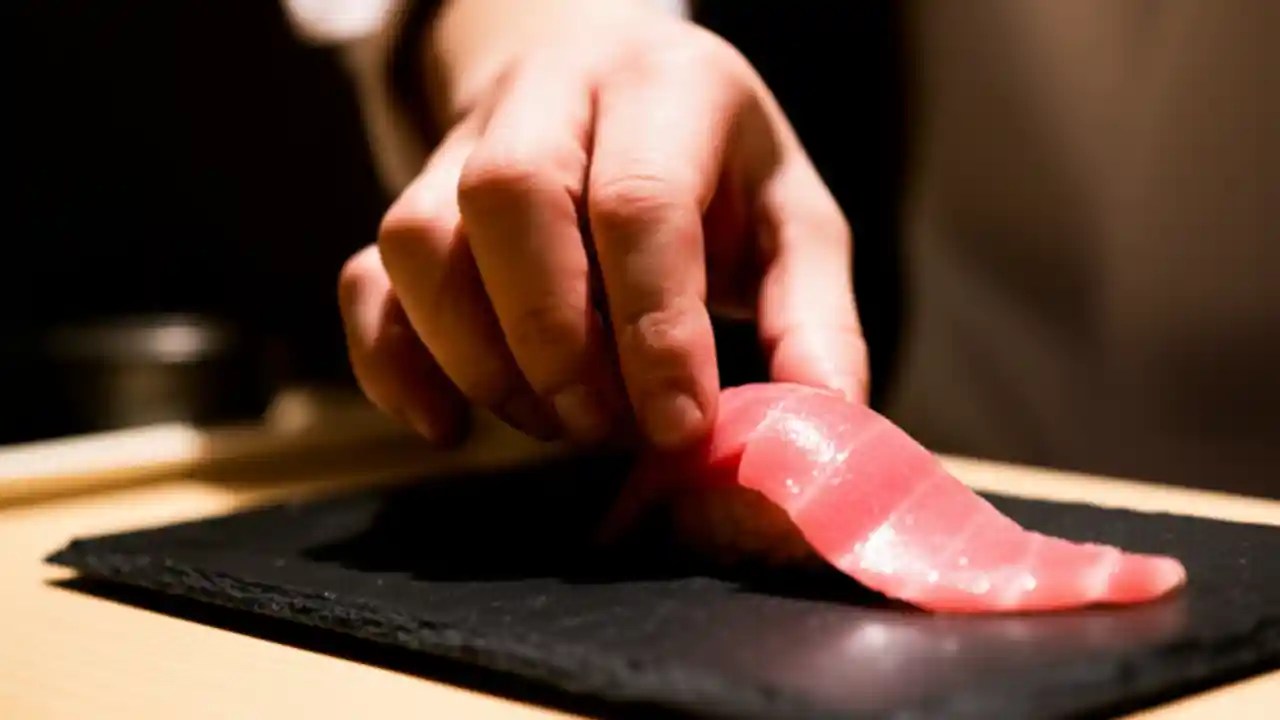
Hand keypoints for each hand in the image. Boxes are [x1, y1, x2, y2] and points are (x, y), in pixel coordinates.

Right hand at [338, 2, 866, 448]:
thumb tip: (824, 419)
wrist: (608, 81)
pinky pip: (367, 277)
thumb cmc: (712, 167)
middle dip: (555, 338)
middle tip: (604, 425)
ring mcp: (463, 142)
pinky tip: (446, 424)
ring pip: (422, 237)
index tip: (677, 427)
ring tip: (550, 418)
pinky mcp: (410, 198)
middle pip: (509, 196)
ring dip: (478, 356)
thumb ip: (811, 314)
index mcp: (664, 86)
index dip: (654, 328)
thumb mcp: (790, 218)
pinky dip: (392, 363)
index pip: (638, 201)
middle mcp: (551, 94)